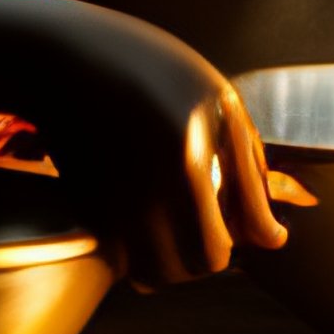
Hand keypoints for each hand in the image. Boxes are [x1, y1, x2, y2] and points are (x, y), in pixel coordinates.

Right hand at [29, 5, 303, 288]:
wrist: (61, 59)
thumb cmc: (147, 68)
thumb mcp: (213, 95)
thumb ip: (248, 159)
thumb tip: (272, 236)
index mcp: (201, 138)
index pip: (250, 222)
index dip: (265, 235)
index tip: (269, 235)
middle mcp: (163, 171)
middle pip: (209, 259)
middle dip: (216, 253)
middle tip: (212, 230)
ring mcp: (123, 194)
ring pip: (164, 273)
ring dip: (177, 264)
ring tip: (178, 233)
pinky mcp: (91, 208)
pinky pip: (126, 264)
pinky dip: (141, 258)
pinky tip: (145, 226)